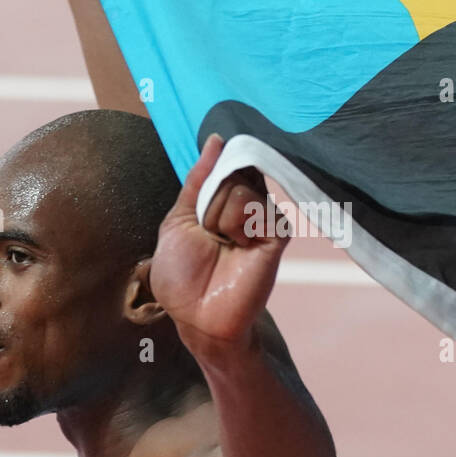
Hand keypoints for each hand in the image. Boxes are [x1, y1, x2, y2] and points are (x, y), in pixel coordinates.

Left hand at [149, 135, 289, 352]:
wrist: (198, 316)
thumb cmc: (182, 275)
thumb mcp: (177, 221)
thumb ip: (197, 180)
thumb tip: (215, 140)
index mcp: (219, 198)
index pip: (223, 161)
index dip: (214, 166)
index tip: (201, 191)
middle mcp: (245, 203)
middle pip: (230, 170)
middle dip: (208, 200)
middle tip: (207, 231)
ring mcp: (262, 217)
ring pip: (241, 189)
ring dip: (220, 218)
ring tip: (222, 244)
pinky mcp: (278, 233)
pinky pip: (259, 209)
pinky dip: (240, 227)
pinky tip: (239, 248)